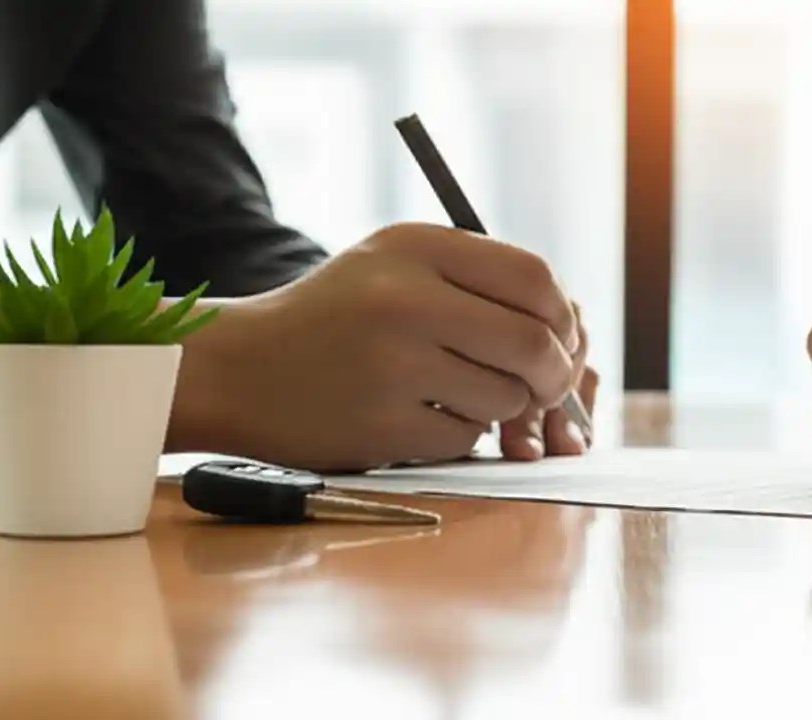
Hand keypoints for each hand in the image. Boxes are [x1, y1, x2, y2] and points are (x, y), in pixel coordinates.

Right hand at [173, 223, 588, 470]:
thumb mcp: (394, 264)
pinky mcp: (382, 424)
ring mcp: (392, 364)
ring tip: (459, 392)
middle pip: (534, 343)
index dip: (563, 316)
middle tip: (543, 387)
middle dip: (555, 374)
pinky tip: (421, 416)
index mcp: (416, 247)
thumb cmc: (335, 318)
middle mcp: (405, 298)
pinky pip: (467, 437)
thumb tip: (571, 328)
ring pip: (508, 396)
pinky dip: (461, 433)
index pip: (534, 278)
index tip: (560, 337)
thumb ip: (477, 280)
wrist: (240, 369)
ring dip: (503, 406)